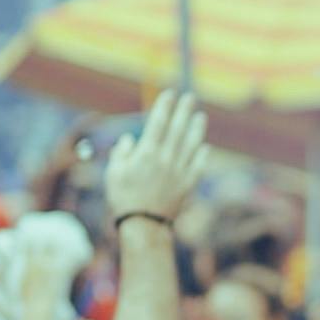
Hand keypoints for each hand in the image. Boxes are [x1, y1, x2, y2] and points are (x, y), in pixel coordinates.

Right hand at [106, 90, 208, 225]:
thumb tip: (130, 139)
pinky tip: (204, 146)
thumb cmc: (123, 198)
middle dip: (184, 111)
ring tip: (200, 116)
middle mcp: (166, 159)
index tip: (170, 94)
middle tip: (190, 97)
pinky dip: (202, 154)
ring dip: (196, 129)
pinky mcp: (188, 184)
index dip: (164, 107)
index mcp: (146, 154)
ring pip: (191, 145)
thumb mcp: (114, 173)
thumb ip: (122, 153)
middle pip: (177, 129)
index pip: (158, 123)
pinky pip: (198, 165)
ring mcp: (179, 171)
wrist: (143, 224)